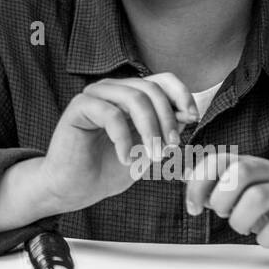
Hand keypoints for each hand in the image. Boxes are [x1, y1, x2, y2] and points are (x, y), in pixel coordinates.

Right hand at [36, 72, 200, 212]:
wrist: (75, 188)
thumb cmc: (108, 169)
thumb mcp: (147, 149)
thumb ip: (164, 130)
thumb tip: (188, 113)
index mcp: (130, 95)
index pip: (162, 80)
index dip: (181, 94)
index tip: (193, 118)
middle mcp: (112, 89)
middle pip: (150, 89)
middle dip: (167, 119)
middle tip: (171, 148)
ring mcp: (94, 95)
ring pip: (133, 98)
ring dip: (150, 129)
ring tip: (152, 156)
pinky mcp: (78, 107)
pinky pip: (111, 115)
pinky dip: (124, 139)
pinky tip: (125, 159)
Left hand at [184, 153, 268, 250]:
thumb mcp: (246, 187)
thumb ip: (216, 184)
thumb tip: (182, 178)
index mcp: (249, 164)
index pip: (217, 160)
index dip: (198, 183)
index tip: (192, 208)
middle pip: (239, 172)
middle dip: (221, 197)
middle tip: (222, 213)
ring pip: (259, 197)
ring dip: (241, 219)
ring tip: (242, 227)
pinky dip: (266, 237)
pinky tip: (264, 239)